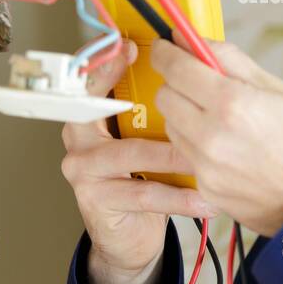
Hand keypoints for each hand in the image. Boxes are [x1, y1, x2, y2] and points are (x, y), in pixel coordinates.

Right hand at [60, 37, 214, 283]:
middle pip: (98, 110)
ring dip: (171, 155)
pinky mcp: (96, 199)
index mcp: (91, 112)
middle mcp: (79, 136)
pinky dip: (178, 197)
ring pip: (131, 153)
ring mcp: (83, 169)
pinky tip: (204, 198)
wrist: (130, 234)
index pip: (91, 79)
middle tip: (173, 97)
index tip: (132, 49)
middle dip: (140, 102)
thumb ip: (156, 103)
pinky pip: (143, 193)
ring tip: (203, 154)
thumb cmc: (145, 175)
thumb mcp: (148, 135)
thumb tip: (187, 61)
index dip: (107, 63)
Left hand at [150, 37, 282, 236]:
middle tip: (200, 82)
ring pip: (172, 127)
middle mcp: (212, 136)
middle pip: (165, 97)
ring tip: (221, 118)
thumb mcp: (278, 88)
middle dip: (177, 84)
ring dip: (186, 115)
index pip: (176, 68)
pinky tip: (229, 147)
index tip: (167, 47)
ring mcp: (207, 167)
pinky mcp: (207, 190)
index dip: (166, 53)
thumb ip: (229, 60)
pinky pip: (187, 156)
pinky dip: (199, 146)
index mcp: (232, 103)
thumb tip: (192, 38)